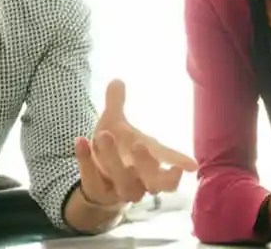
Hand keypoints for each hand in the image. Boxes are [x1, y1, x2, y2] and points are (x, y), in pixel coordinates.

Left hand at [74, 79, 197, 205]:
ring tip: (102, 135)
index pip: (171, 169)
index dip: (179, 165)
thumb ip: (116, 104)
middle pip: (153, 181)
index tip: (191, 165)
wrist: (99, 181)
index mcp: (151, 164)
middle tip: (137, 144)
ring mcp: (121, 188)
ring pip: (125, 184)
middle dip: (146, 164)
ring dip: (113, 160)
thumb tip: (117, 79)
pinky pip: (93, 181)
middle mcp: (141, 180)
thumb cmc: (117, 150)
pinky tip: (79, 141)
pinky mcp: (99, 191)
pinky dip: (86, 161)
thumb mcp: (115, 124)